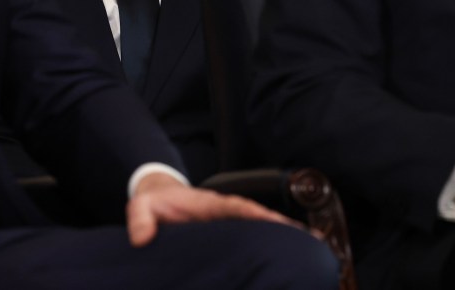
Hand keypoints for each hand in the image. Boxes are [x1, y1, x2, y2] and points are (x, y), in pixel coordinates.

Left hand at [125, 172, 297, 246]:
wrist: (158, 197)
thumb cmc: (154, 203)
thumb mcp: (141, 206)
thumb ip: (140, 218)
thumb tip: (142, 237)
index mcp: (209, 205)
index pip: (238, 208)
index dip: (259, 215)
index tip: (280, 224)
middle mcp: (225, 211)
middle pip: (260, 217)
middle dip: (285, 227)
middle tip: (312, 240)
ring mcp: (230, 221)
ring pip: (262, 228)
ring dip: (287, 236)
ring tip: (315, 248)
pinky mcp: (230, 232)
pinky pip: (256, 237)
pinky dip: (276, 243)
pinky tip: (292, 257)